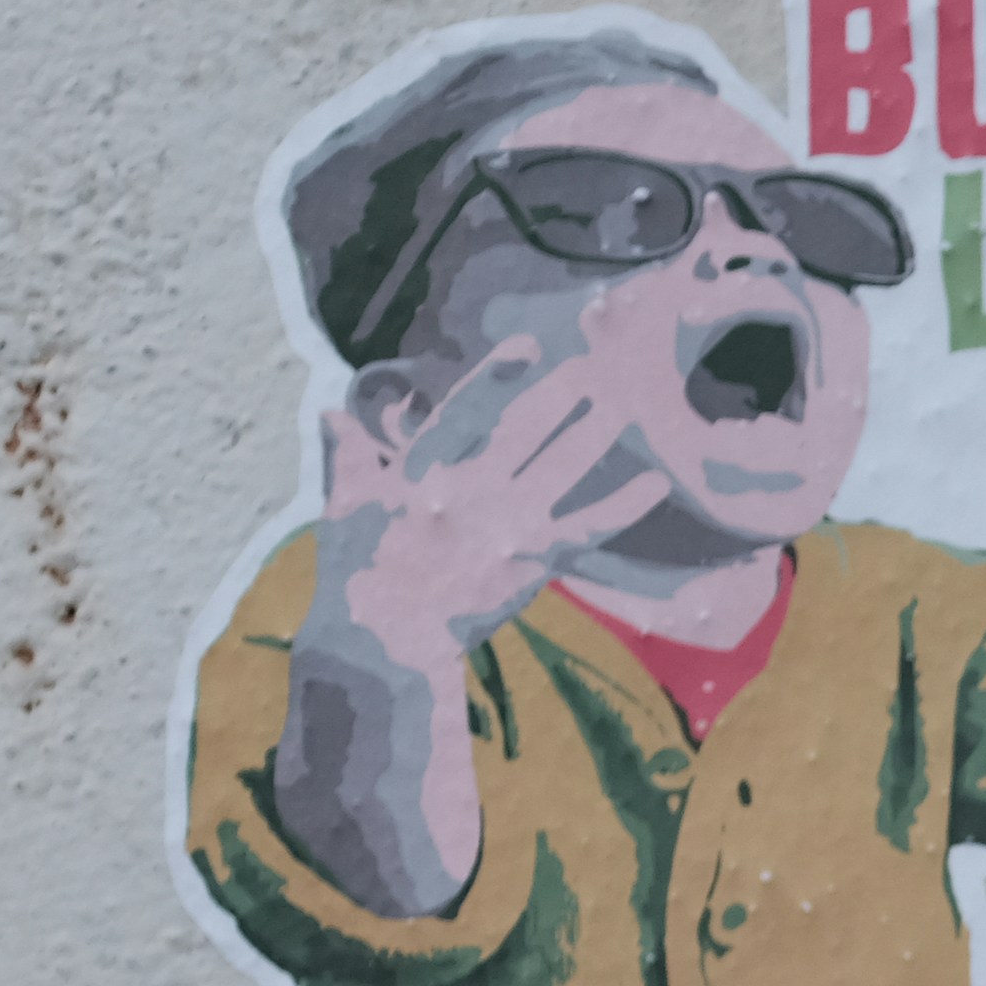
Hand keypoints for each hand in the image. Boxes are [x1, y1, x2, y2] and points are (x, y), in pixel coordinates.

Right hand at [313, 299, 676, 667]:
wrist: (385, 638)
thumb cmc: (359, 569)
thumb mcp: (344, 504)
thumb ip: (350, 454)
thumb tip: (332, 411)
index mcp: (420, 471)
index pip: (464, 412)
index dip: (497, 376)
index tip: (528, 346)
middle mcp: (468, 491)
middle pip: (521, 432)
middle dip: (557, 398)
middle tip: (591, 366)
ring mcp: (504, 526)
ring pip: (558, 471)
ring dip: (593, 436)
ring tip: (625, 406)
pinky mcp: (532, 561)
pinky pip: (585, 528)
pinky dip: (621, 506)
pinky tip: (653, 484)